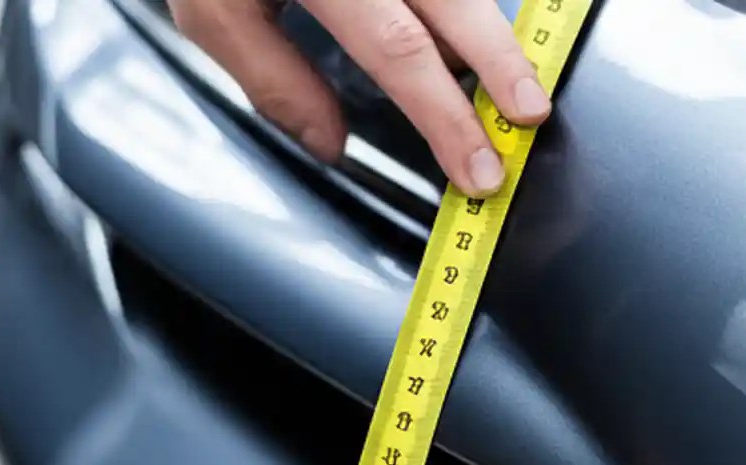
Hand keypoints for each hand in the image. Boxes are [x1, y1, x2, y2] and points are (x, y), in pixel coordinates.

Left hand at [169, 0, 551, 196]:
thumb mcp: (214, 10)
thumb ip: (274, 79)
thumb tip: (331, 144)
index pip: (399, 50)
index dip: (445, 116)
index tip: (477, 168)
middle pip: (454, 2)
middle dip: (502, 65)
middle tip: (531, 118)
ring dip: (488, 32)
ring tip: (506, 84)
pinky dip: (465, 8)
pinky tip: (470, 36)